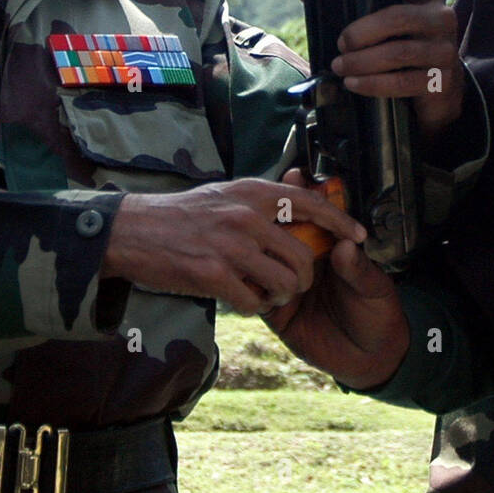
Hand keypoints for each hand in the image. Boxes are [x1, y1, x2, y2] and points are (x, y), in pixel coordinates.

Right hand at [102, 178, 364, 315]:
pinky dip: (255, 305)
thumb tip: (299, 187)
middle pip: (304, 255)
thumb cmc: (182, 215)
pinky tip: (245, 299)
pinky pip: (254, 301)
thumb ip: (261, 198)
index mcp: (253, 192)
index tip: (360, 235)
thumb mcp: (225, 194)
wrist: (133, 231)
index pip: (311, 203)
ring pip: (285, 282)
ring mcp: (232, 246)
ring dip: (282, 295)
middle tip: (295, 284)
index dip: (340, 220)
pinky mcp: (215, 275)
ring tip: (269, 294)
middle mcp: (247, 216)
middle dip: (306, 277)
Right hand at [261, 171, 410, 388]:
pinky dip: (253, 295)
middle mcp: (302, 259)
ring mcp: (283, 281)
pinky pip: (251, 295)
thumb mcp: (375, 290)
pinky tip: (265, 301)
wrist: (368, 361)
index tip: (294, 179)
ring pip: (260, 261)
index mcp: (329, 248)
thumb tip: (344, 246)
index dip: (302, 196)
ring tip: (287, 292)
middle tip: (286, 252)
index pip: (311, 215)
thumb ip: (360, 270)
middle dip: (279, 235)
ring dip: (270, 273)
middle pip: (279, 231)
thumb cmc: (377, 316)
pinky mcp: (271, 309)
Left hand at [332, 0, 463, 133]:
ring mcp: (444, 48)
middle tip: (340, 43)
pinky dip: (373, 84)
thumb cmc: (402, 41)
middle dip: (361, 32)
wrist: (438, 84)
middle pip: (398, 17)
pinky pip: (403, 81)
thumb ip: (349, 2)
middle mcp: (441, 15)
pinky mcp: (442, 80)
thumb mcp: (383, 16)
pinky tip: (353, 84)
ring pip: (399, 52)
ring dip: (362, 61)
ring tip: (340, 66)